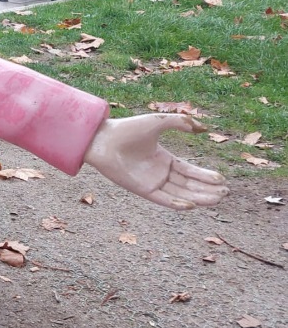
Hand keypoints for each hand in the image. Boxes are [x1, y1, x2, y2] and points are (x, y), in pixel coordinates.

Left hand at [82, 114, 227, 209]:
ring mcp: (150, 182)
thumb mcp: (158, 122)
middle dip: (207, 189)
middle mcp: (159, 172)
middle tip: (225, 193)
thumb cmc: (127, 128)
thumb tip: (203, 128)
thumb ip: (180, 122)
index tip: (222, 180)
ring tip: (217, 199)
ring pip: (179, 194)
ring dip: (198, 197)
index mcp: (163, 159)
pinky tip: (192, 205)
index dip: (205, 176)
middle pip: (188, 184)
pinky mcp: (141, 189)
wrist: (103, 138)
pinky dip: (177, 204)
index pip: (189, 171)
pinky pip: (162, 199)